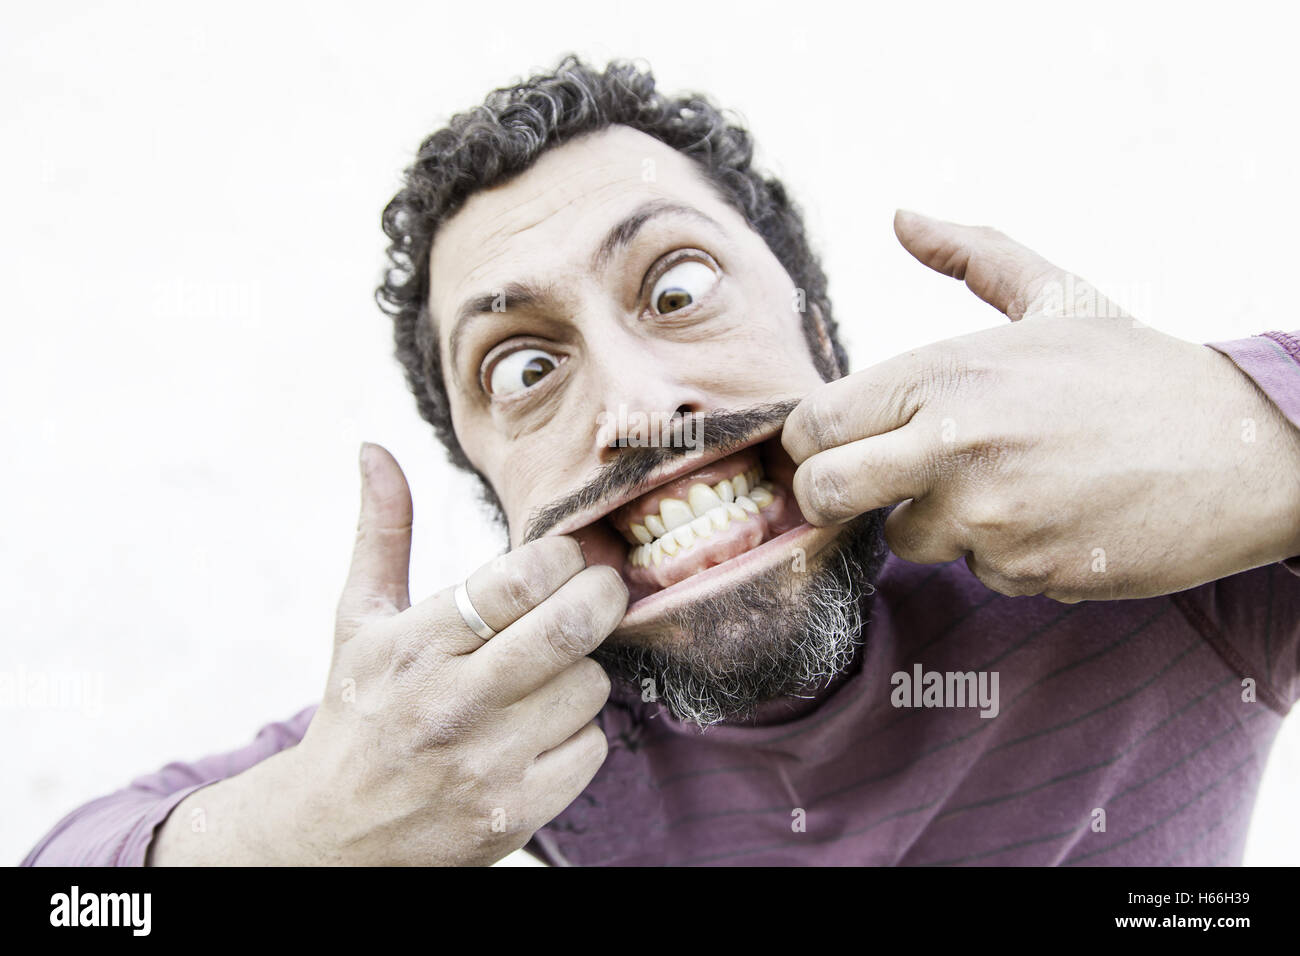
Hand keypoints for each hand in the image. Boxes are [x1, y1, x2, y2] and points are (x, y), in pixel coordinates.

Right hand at [151, 443, 624, 865]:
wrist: (333, 835)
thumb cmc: (357, 712)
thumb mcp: (358, 620)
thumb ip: (382, 532)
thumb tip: (375, 448)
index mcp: (415, 645)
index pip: (521, 580)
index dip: (564, 556)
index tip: (568, 555)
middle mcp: (451, 704)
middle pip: (570, 629)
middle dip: (603, 595)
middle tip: (603, 587)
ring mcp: (485, 764)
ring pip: (589, 686)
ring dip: (583, 670)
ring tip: (549, 671)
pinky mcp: (515, 814)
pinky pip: (592, 747)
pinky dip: (580, 732)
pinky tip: (544, 729)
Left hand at [782, 211, 1299, 601]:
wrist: (1246, 449)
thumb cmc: (1139, 370)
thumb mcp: (1057, 296)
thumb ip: (971, 256)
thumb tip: (904, 217)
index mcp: (944, 374)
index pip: (814, 425)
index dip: (812, 441)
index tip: (836, 443)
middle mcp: (953, 447)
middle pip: (823, 494)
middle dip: (832, 496)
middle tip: (870, 484)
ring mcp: (989, 518)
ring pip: (904, 540)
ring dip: (936, 522)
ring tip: (1003, 485)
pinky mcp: (1027, 572)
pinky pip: (977, 574)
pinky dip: (1002, 554)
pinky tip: (1051, 517)